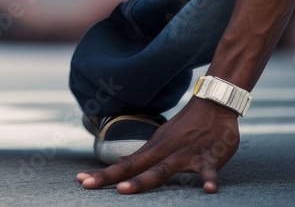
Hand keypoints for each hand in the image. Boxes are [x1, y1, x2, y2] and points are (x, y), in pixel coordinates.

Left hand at [76, 97, 239, 193]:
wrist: (214, 103)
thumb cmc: (187, 126)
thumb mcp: (162, 140)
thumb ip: (146, 156)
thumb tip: (124, 165)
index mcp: (154, 148)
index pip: (124, 164)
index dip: (103, 174)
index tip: (81, 180)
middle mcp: (165, 151)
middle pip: (136, 168)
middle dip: (112, 178)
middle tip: (88, 186)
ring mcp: (185, 154)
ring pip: (163, 170)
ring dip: (143, 180)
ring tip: (124, 191)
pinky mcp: (209, 157)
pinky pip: (208, 170)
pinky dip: (209, 179)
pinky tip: (209, 189)